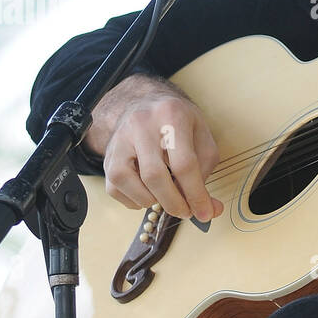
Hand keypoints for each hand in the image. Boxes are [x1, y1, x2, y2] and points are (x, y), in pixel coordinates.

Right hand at [94, 76, 223, 222]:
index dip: (195, 194)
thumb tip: (209, 210)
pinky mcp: (107, 154)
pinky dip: (133, 200)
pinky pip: (114, 187)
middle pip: (154, 175)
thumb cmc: (178, 124)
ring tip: (165, 196)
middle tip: (186, 211)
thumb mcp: (201, 139)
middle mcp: (141, 124)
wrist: (148, 105)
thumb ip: (206, 174)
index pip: (184, 164)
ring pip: (126, 181)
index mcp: (172, 115)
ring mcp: (119, 138)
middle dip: (173, 202)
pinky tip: (148, 193)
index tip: (205, 213)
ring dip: (150, 200)